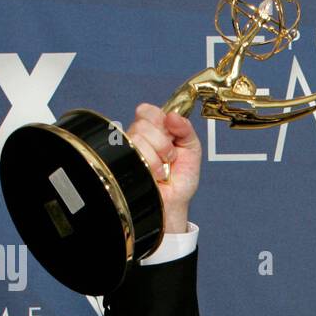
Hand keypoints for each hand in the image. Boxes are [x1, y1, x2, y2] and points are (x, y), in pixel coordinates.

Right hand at [126, 103, 200, 233]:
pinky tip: (156, 175)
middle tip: (169, 157)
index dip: (159, 119)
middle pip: (143, 124)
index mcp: (154, 130)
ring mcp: (129, 152)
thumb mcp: (192, 149)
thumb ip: (186, 129)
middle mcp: (138, 138)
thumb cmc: (181, 179)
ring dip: (158, 156)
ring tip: (163, 170)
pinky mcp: (123, 165)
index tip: (171, 134)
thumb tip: (173, 115)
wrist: (175, 204)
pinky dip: (152, 165)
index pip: (147, 111)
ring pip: (137, 138)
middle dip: (163, 143)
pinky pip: (134, 154)